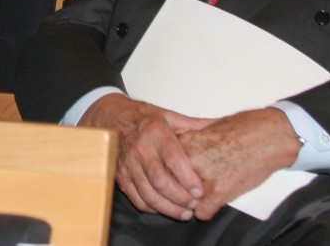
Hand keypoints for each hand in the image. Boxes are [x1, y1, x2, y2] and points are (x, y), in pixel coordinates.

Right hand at [81, 93, 213, 218]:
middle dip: (180, 198)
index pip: (173, 159)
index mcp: (155, 132)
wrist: (111, 117)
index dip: (187, 178)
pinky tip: (165, 208)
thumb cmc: (142, 118)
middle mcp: (140, 149)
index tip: (199, 190)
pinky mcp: (121, 176)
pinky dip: (153, 208)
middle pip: (160, 181)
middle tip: (194, 205)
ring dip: (168, 208)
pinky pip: (137, 199)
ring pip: (148, 194)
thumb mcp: (169, 116)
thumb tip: (218, 124)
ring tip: (184, 213)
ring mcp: (128, 164)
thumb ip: (194, 125)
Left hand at [179, 108, 301, 219]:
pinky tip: (216, 200)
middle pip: (170, 184)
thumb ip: (188, 142)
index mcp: (186, 142)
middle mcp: (190, 159)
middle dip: (178, 188)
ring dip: (192, 201)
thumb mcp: (207, 128)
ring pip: (184, 201)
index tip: (173, 176)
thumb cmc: (242, 129)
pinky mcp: (219, 193)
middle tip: (188, 188)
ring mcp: (203, 177)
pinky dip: (208, 210)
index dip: (168, 172)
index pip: (162, 165)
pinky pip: (202, 213)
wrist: (268, 136)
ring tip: (204, 194)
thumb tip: (172, 152)